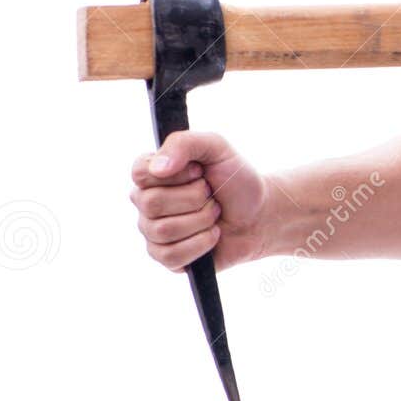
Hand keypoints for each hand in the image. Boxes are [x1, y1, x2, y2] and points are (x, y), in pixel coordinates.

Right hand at [129, 131, 270, 271]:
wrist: (261, 215)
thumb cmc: (236, 181)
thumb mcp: (217, 148)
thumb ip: (185, 143)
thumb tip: (158, 168)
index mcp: (153, 173)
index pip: (140, 173)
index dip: (176, 175)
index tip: (200, 172)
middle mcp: (146, 202)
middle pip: (152, 204)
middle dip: (194, 199)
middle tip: (211, 195)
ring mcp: (153, 231)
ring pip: (163, 231)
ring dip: (201, 221)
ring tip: (214, 214)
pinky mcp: (166, 257)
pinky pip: (172, 255)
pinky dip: (201, 243)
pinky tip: (212, 235)